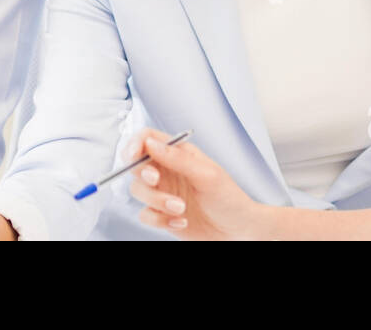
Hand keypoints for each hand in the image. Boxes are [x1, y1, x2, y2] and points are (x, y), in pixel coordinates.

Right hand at [126, 129, 267, 239]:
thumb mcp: (206, 175)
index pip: (146, 139)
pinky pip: (146, 215)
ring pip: (138, 191)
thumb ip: (177, 158)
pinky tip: (181, 222)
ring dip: (156, 201)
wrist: (237, 231)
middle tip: (156, 181)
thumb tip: (149, 143)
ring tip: (180, 208)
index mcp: (178, 153)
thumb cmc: (228, 198)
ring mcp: (163, 192)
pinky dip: (160, 220)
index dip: (134, 144)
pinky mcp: (161, 214)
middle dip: (144, 175)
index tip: (133, 156)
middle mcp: (166, 171)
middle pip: (136, 166)